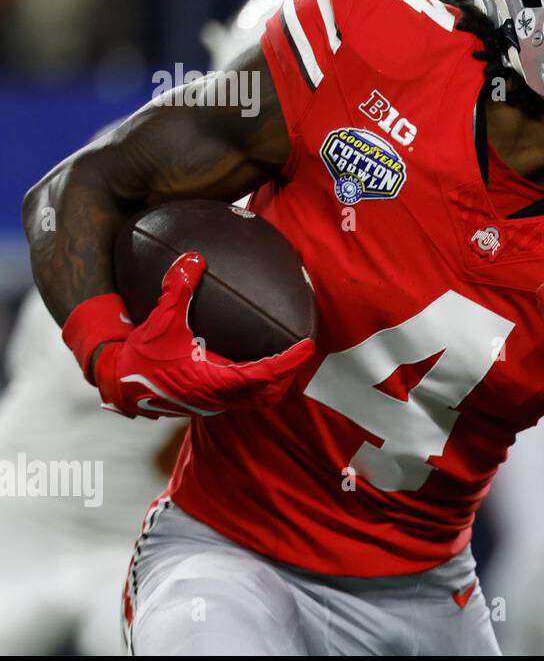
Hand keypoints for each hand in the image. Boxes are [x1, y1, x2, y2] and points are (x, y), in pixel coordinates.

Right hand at [92, 252, 313, 418]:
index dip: (289, 361)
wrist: (118, 384)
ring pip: (256, 399)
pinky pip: (242, 397)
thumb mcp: (160, 321)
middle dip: (287, 375)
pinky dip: (256, 383)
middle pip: (268, 393)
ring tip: (285, 358)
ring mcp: (213, 403)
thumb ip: (177, 289)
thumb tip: (192, 258)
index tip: (308, 347)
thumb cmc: (141, 356)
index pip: (263, 374)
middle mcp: (218, 397)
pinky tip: (256, 362)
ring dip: (273, 382)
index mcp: (212, 380)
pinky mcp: (206, 402)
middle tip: (301, 351)